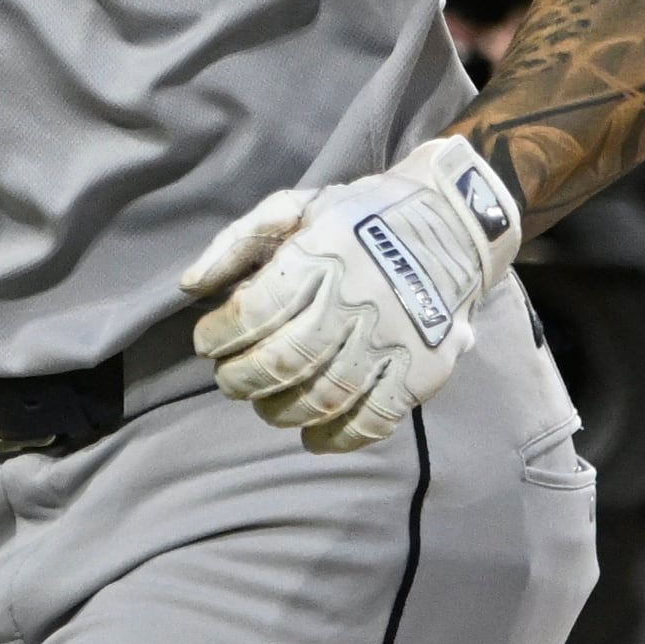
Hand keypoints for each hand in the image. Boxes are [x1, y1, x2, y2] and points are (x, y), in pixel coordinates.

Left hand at [182, 135, 520, 452]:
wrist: (455, 219)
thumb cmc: (360, 213)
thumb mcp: (295, 206)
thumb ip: (237, 242)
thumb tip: (189, 287)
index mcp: (319, 257)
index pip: (253, 313)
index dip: (219, 336)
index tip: (206, 343)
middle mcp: (356, 301)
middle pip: (284, 362)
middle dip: (242, 380)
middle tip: (229, 381)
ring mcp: (393, 339)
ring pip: (325, 396)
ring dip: (282, 411)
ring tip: (266, 405)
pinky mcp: (424, 368)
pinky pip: (378, 417)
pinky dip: (341, 438)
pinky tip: (315, 438)